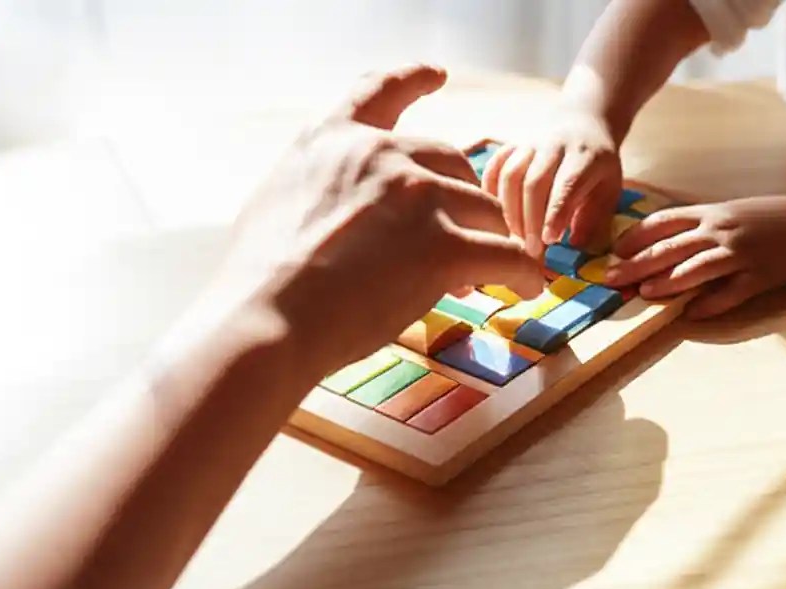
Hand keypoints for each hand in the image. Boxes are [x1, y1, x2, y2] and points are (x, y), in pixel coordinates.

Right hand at [221, 65, 543, 369]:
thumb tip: (332, 206)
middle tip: (456, 242)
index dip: (413, 80)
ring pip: (484, 211)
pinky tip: (527, 286)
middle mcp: (381, 154)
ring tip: (482, 278)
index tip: (437, 74)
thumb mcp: (275, 201)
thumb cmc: (258, 280)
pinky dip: (524, 272)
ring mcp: (417, 197)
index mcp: (333, 139)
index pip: (380, 91)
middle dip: (461, 200)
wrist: (264, 319)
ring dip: (489, 241)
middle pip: (453, 162)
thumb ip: (316, 187)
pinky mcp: (445, 246)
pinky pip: (509, 255)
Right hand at [482, 107, 622, 254]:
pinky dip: (490, 191)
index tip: (549, 240)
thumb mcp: (609, 187)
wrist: (583, 121)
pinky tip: (494, 214)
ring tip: (514, 236)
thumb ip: (595, 216)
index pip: (566, 186)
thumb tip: (574, 245)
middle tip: (530, 250)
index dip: (555, 214)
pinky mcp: (511, 143)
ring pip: (511, 175)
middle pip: (534, 183)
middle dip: (530, 220)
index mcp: (584, 156)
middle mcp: (554, 145)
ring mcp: (529, 141)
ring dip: (509, 210)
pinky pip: (495, 166)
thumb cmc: (598, 164)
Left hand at [606, 199, 785, 318]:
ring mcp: (742, 254)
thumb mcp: (727, 212)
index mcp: (710, 212)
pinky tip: (691, 314)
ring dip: (668, 283)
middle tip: (613, 279)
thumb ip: (694, 225)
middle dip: (638, 264)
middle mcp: (722, 230)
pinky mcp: (761, 276)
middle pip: (672, 247)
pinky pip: (732, 293)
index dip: (635, 238)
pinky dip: (710, 304)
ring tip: (644, 294)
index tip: (614, 252)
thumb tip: (656, 243)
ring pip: (698, 269)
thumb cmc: (765, 218)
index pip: (663, 222)